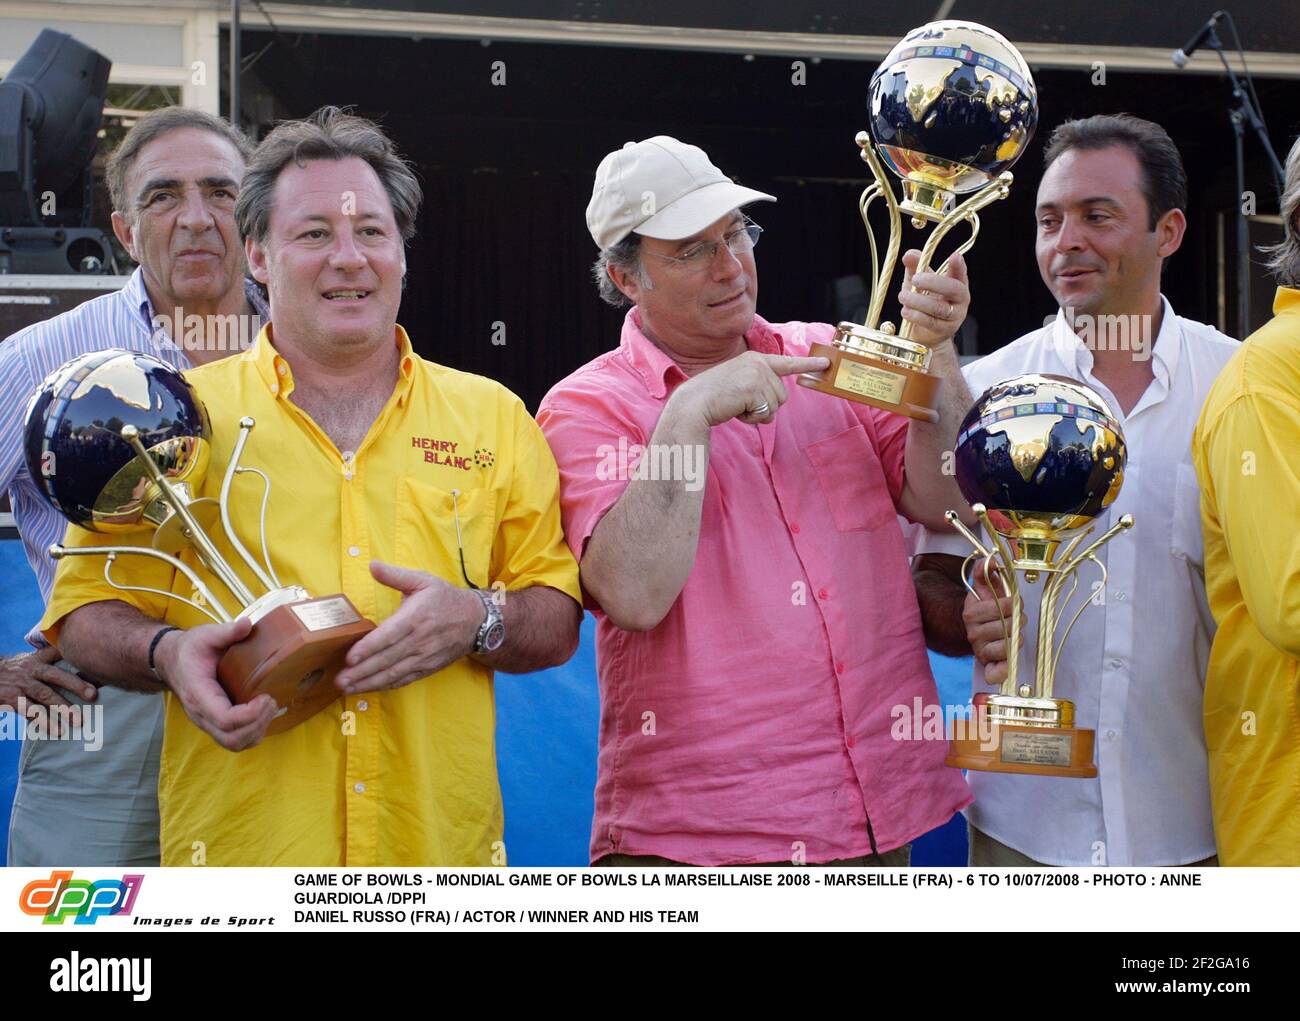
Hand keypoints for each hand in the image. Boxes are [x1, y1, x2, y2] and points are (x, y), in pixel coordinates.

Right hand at [0, 647, 98, 736]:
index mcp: (38, 659)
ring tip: (77, 721)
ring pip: (44, 695)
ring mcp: (22, 684)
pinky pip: (30, 712)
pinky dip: (44, 722)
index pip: (58, 652)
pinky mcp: (12, 699)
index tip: (95, 662)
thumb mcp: (30, 660)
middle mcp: (32, 670)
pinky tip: (57, 731)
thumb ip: (50, 659)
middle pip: (56, 675)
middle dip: (76, 685)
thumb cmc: (14, 671)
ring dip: (62, 708)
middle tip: (93, 695)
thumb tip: (79, 661)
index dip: (75, 655)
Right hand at [153, 618, 278, 751]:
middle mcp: (201, 714)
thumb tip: (247, 624)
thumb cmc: (189, 649)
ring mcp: (208, 722)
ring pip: (234, 744)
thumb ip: (225, 632)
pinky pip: (236, 740)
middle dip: (257, 724)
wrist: (173, 661)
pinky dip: (254, 732)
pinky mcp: (216, 723)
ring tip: (269, 707)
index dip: (249, 715)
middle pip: (231, 738)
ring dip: (257, 731)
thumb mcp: (205, 635)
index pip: (224, 719)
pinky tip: (263, 713)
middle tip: (271, 701)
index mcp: (199, 694)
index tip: (266, 697)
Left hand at [333, 561, 483, 693]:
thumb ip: (395, 575)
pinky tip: (368, 689)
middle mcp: (419, 640)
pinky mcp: (427, 668)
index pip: (388, 636)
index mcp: (415, 617)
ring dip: (369, 683)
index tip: (350, 657)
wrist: (475, 620)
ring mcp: (424, 657)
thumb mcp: (423, 580)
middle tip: (339, 680)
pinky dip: (385, 686)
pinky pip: (404, 679)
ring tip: (347, 688)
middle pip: (387, 659)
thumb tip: (372, 565)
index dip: (369, 648)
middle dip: (362, 671)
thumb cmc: (445, 598)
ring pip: (393, 673)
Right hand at [675, 350, 829, 426]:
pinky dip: (752, 418)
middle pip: (782, 394)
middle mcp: (759, 363)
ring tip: (736, 405)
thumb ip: (757, 385)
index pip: (786, 363)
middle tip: (741, 403)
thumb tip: (775, 401)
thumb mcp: (738, 383)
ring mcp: (758, 375)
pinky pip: (766, 413)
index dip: (809, 364)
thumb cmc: (713, 398)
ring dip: (758, 412)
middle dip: (765, 405)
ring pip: (776, 405)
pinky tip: (736, 410)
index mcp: (754, 359)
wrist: (694, 403)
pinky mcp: (755, 389)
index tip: (826, 363)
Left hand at [898, 249, 969, 345]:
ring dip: (918, 301)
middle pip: (953, 289)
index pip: (960, 273)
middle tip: (915, 279)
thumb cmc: (925, 301)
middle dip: (933, 282)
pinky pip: (931, 322)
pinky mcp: (945, 330)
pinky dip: (916, 316)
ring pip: (939, 307)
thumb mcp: (919, 282)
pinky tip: (905, 311)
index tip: (955, 256)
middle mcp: (960, 298)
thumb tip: (909, 254)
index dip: (959, 265)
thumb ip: (916, 267)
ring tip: (902, 296)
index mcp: (957, 282)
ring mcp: (955, 315)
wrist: (927, 333)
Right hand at [961, 562, 1024, 686]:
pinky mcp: (986, 664)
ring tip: (1015, 633)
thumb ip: (985, 571)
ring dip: (1015, 640)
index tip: (1014, 602)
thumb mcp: (983, 586)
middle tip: (1017, 618)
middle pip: (1006, 628)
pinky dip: (1001, 672)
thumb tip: (990, 559)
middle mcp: (973, 633)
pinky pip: (993, 672)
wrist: (972, 626)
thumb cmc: (985, 605)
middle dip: (1017, 620)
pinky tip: (1007, 668)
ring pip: (1005, 647)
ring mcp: (979, 650)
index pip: (1000, 608)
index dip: (1013, 603)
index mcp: (971, 613)